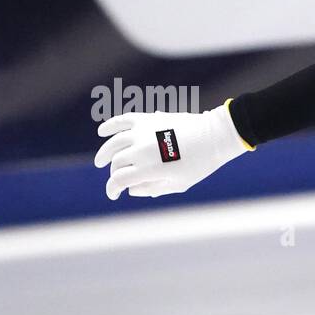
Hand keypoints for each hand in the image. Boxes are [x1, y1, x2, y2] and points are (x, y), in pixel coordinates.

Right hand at [94, 101, 251, 199]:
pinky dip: (110, 126)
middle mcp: (142, 150)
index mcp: (149, 169)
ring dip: (105, 153)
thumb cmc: (199, 165)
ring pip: (114, 143)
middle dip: (115, 173)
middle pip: (117, 163)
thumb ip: (153, 189)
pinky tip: (101, 132)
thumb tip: (131, 190)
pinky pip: (123, 120)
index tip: (114, 195)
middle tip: (119, 178)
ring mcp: (143, 132)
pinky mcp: (148, 119)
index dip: (113, 189)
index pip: (119, 180)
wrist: (214, 137)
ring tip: (100, 161)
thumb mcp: (179, 184)